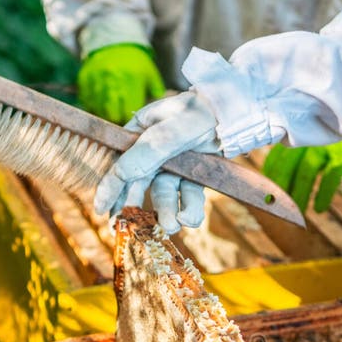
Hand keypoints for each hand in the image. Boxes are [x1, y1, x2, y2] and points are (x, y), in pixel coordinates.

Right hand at [77, 44, 165, 125]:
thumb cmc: (135, 61)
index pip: (128, 112)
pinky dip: (92, 105)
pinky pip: (85, 101)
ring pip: (98, 110)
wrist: (114, 40)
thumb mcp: (150, 73)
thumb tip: (159, 109)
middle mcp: (112, 80)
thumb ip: (156, 91)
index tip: (130, 118)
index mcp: (131, 80)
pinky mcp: (84, 78)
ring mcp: (96, 79)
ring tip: (111, 109)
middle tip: (120, 115)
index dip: (129, 119)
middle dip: (117, 119)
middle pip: (112, 115)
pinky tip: (100, 101)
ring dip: (104, 114)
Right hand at [94, 90, 219, 233]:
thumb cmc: (205, 110)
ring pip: (164, 193)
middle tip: (132, 230)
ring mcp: (174, 162)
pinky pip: (186, 195)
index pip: (120, 163)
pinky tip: (191, 218)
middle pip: (138, 183)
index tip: (101, 210)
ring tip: (172, 226)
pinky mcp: (193, 173)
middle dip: (136, 208)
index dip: (110, 188)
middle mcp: (154, 149)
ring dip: (167, 212)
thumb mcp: (175, 127)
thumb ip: (149, 150)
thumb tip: (121, 174)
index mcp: (141, 131)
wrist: (240, 111)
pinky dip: (189, 208)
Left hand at [263, 140, 341, 212]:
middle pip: (287, 165)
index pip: (276, 156)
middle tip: (273, 208)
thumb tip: (284, 176)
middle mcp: (310, 138)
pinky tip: (320, 208)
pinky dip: (324, 193)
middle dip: (279, 188)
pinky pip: (331, 176)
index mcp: (300, 134)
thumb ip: (303, 150)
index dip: (268, 176)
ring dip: (300, 195)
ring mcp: (326, 145)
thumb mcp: (320, 136)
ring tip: (296, 214)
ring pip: (306, 173)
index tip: (262, 193)